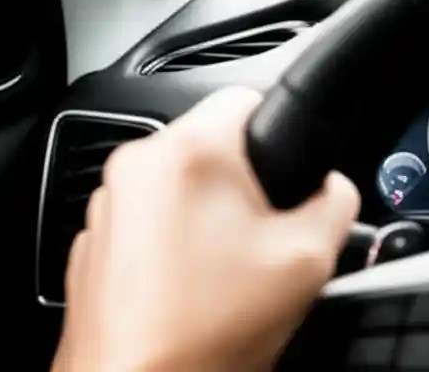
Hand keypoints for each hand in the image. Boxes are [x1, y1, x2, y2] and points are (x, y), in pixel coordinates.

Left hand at [53, 88, 360, 371]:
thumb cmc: (206, 334)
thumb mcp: (308, 259)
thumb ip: (335, 202)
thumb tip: (333, 189)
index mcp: (188, 153)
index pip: (249, 94)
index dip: (284, 132)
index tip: (290, 177)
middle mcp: (134, 168)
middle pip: (215, 147)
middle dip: (248, 187)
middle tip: (267, 241)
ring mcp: (105, 210)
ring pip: (181, 188)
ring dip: (210, 218)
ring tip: (229, 275)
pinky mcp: (92, 249)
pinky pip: (150, 226)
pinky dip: (175, 248)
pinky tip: (196, 293)